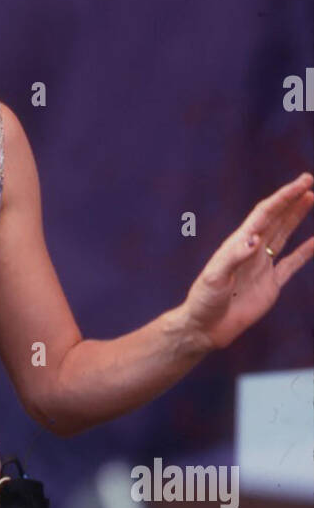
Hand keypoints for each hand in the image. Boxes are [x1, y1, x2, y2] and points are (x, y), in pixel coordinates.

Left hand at [180, 172, 313, 350]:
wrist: (206, 327)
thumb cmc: (204, 300)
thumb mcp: (214, 278)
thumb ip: (233, 258)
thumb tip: (254, 240)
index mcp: (238, 243)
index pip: (264, 214)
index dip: (283, 198)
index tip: (301, 183)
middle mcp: (252, 250)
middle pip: (276, 218)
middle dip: (291, 200)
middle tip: (309, 180)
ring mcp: (262, 266)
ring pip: (284, 234)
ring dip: (296, 216)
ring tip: (311, 198)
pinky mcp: (271, 284)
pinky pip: (292, 264)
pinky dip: (305, 252)